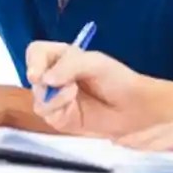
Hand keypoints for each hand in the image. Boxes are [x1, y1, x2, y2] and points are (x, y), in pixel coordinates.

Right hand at [26, 42, 156, 137]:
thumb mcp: (96, 63)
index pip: (36, 53)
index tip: (37, 75)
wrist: (139, 112)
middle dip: (47, 84)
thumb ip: (69, 65)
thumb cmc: (120, 81)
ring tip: (75, 96)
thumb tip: (44, 79)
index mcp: (63, 57)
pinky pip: (48, 117)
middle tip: (70, 86)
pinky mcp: (62, 120)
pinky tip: (76, 110)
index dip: (34, 62)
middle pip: (33, 78)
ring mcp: (57, 99)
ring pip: (38, 100)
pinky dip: (60, 112)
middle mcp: (56, 76)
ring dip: (56, 99)